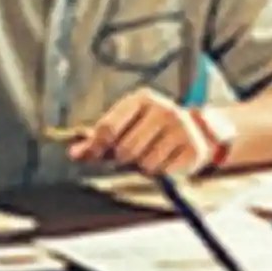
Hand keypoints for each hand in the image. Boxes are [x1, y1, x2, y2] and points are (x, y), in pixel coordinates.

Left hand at [69, 89, 213, 175]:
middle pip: (125, 149)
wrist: (197, 131)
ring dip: (142, 167)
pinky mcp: (193, 148)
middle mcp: (164, 109)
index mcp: (141, 99)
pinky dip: (160, 172)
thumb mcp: (125, 125)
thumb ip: (98, 138)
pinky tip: (166, 160)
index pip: (108, 128)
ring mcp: (181, 128)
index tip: (88, 157)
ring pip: (144, 163)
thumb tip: (74, 153)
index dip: (94, 147)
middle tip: (129, 155)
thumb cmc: (149, 129)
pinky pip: (163, 171)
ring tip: (150, 156)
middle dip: (122, 158)